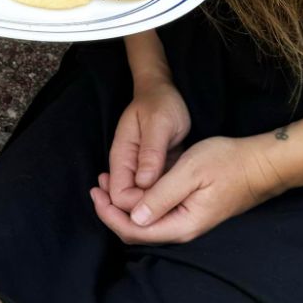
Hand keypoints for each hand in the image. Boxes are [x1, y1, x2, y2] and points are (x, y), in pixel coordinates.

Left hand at [92, 131, 286, 245]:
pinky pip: (156, 212)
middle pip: (137, 231)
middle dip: (112, 210)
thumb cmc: (227, 163)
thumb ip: (161, 196)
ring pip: (145, 222)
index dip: (110, 214)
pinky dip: (139, 199)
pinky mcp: (189, 212)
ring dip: (124, 204)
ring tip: (108, 181)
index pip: (135, 231)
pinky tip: (133, 182)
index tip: (97, 192)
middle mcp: (182, 229)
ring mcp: (187, 222)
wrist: (260, 164)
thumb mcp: (189, 172)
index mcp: (182, 224)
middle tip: (98, 185)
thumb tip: (134, 217)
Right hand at [98, 79, 191, 217]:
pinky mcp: (152, 170)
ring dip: (158, 206)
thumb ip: (151, 153)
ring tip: (181, 203)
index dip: (138, 205)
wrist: (162, 91)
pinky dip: (165, 196)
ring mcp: (139, 169)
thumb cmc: (161, 103)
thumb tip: (144, 183)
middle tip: (175, 209)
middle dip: (146, 211)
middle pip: (126, 203)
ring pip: (142, 200)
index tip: (163, 203)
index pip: (119, 195)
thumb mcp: (159, 124)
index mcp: (121, 156)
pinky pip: (155, 191)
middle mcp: (127, 167)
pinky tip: (182, 195)